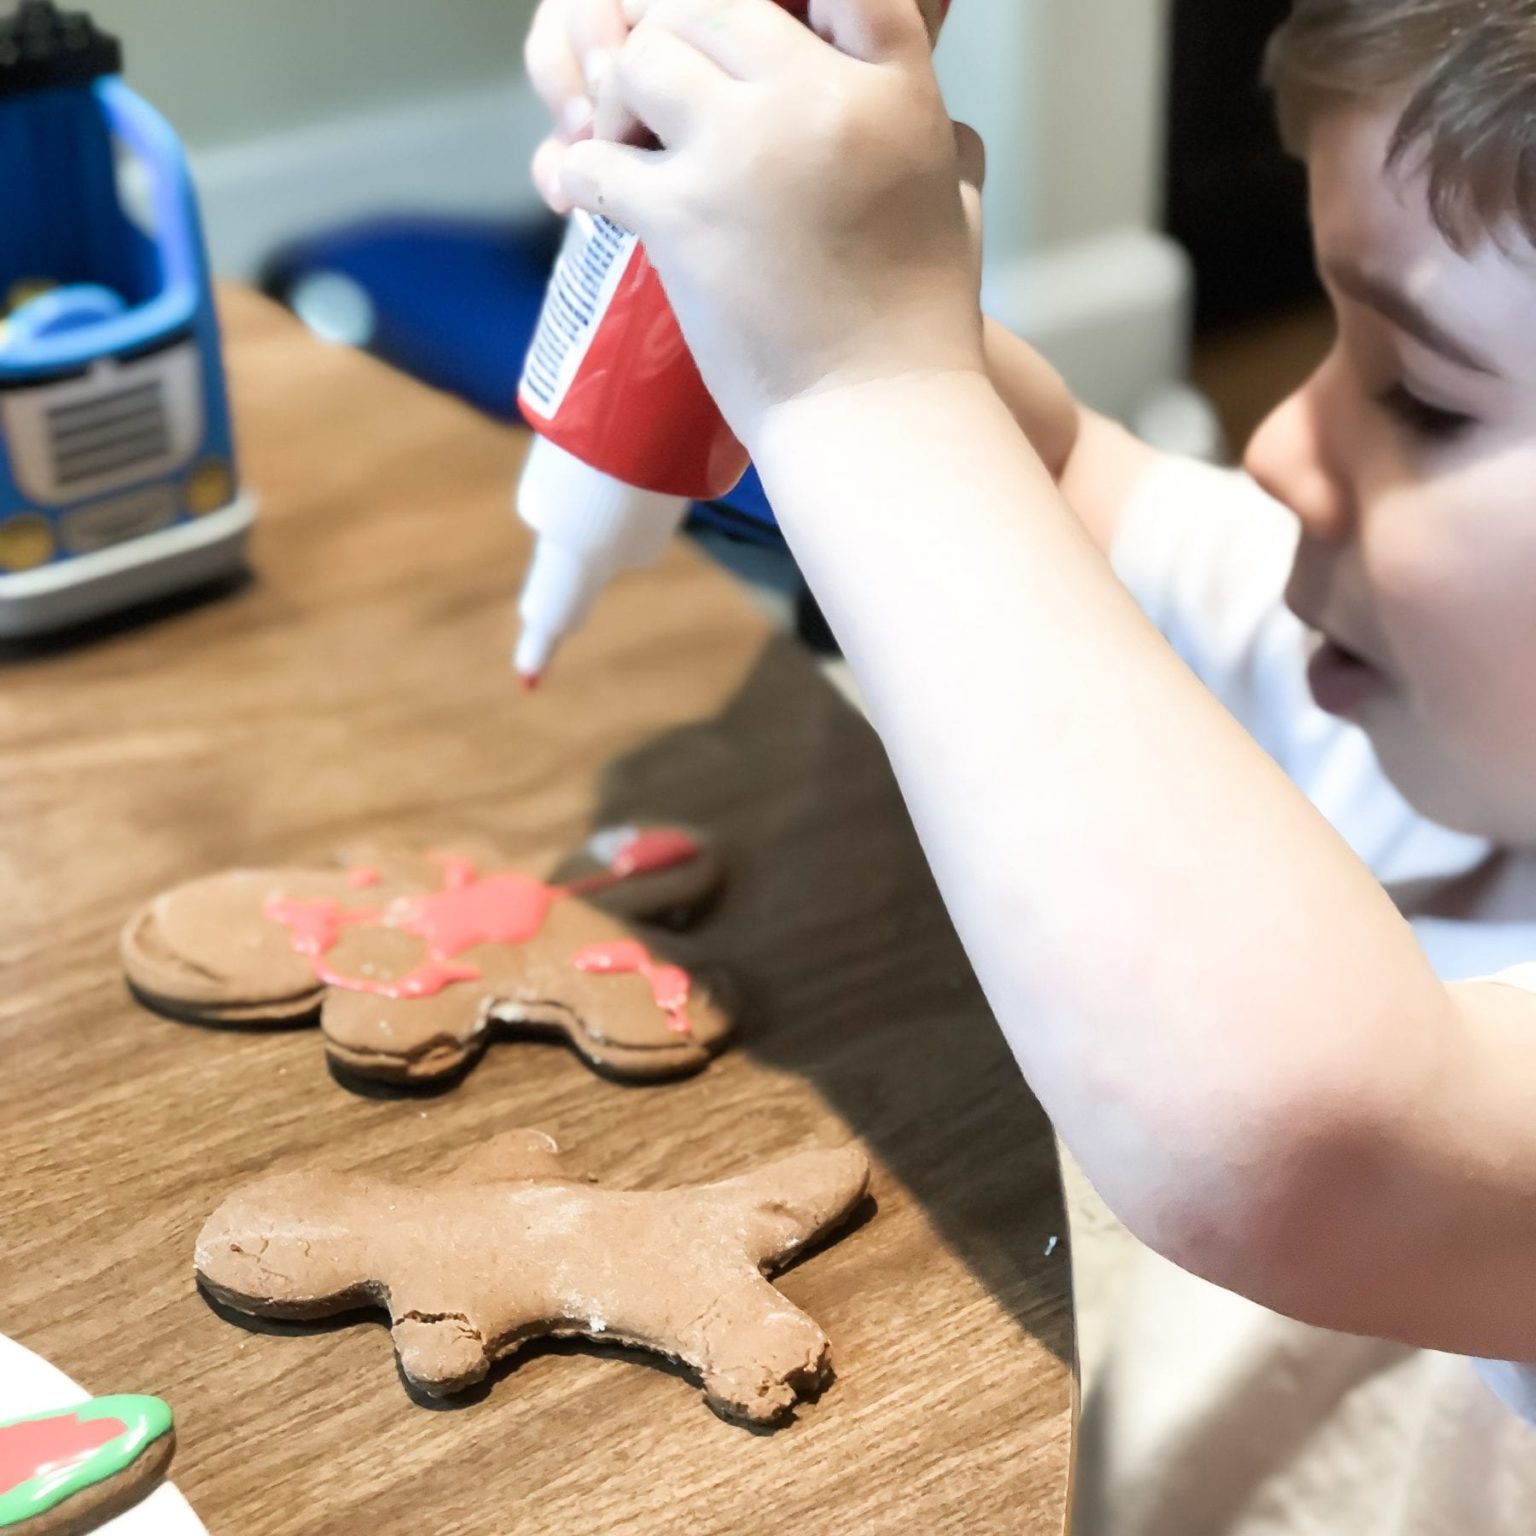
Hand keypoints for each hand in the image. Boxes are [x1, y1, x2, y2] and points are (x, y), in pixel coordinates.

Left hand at [544, 0, 987, 444]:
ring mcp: (745, 156)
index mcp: (896, 92)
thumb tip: (944, 122)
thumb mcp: (954, 206)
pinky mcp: (682, 218)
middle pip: (710, 5)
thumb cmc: (919, 328)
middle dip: (676, 41)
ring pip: (643, 59)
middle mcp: (818, 104)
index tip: (751, 30)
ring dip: (622, 98)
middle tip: (666, 102)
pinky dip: (582, 173)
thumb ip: (935, 143)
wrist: (877, 416)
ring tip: (632, 146)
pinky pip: (596, 157)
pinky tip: (593, 197)